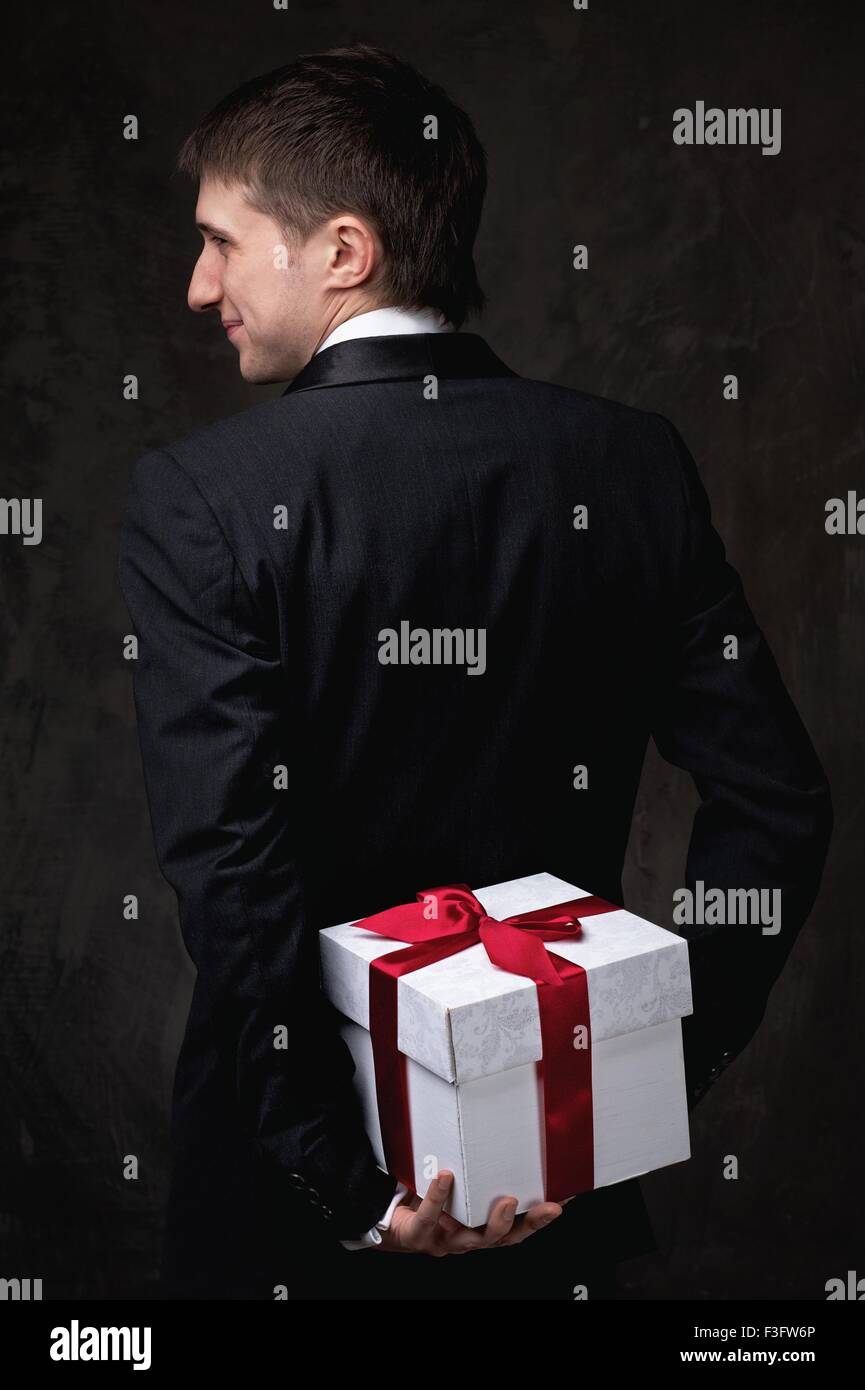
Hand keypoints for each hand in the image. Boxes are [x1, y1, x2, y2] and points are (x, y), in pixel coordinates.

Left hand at [374, 1170, 563, 1254]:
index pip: (520, 1227)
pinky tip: (445, 1178)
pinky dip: (438, 1198)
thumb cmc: (432, 1200)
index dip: (541, 1218)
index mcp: (483, 1227)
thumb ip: (477, 1167)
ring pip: (474, 1239)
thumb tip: (500, 1122)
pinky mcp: (421, 1235)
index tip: (562, 1202)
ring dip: (492, 1222)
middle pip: (505, 1238)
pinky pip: (431, 1217)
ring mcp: (446, 1240)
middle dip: (526, 1224)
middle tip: (543, 1206)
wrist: (394, 1223)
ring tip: (504, 1200)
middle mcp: (470, 1238)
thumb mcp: (459, 1184)